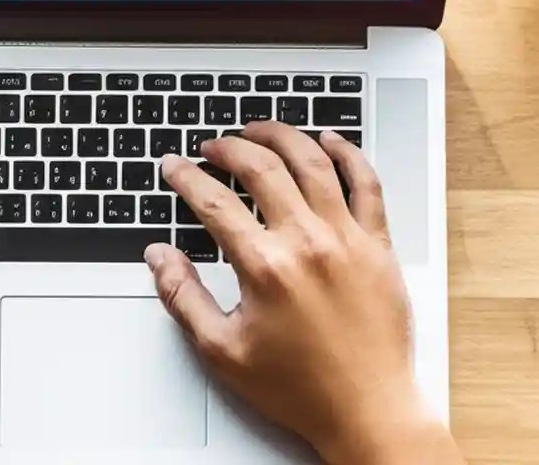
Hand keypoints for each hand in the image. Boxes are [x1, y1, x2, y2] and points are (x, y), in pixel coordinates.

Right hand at [146, 122, 462, 464]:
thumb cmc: (300, 387)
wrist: (367, 409)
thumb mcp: (222, 351)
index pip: (214, 202)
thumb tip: (159, 257)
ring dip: (281, 136)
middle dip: (228, 148)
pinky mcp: (379, 245)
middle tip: (212, 146)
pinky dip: (348, 153)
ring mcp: (348, 238)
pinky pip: (367, 182)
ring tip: (258, 129)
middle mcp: (308, 242)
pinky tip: (329, 140)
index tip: (174, 167)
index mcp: (266, 266)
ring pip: (313, 161)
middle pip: (262, 168)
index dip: (186, 178)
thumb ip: (184, 297)